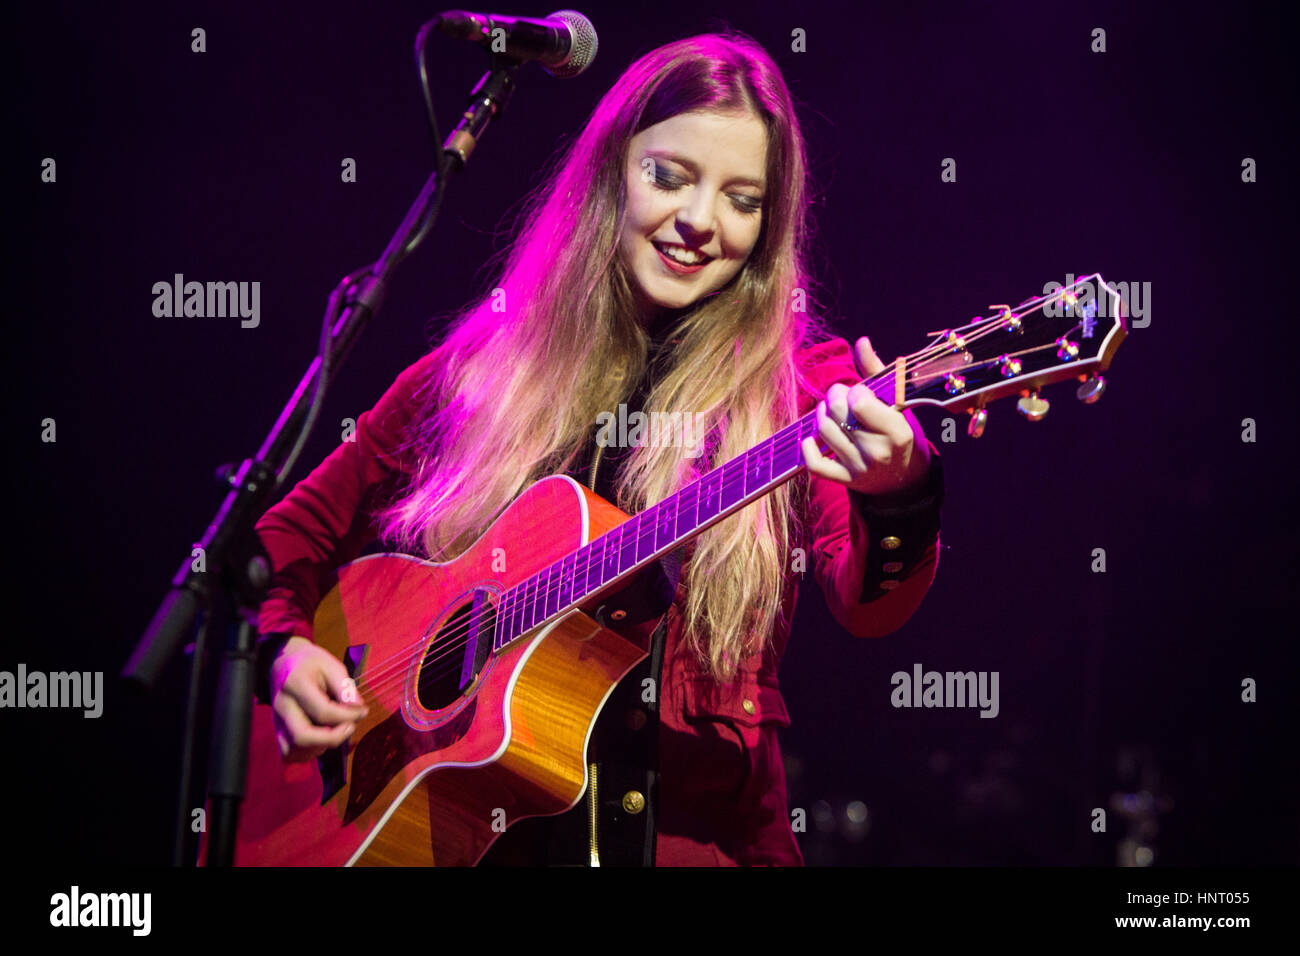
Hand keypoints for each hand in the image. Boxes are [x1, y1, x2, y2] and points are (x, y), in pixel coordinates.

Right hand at [270, 636, 368, 762]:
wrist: (284, 663)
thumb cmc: (311, 663)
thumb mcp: (332, 665)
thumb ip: (345, 687)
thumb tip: (359, 708)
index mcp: (295, 684)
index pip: (323, 711)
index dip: (348, 716)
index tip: (363, 711)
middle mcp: (282, 705)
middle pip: (303, 736)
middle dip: (333, 738)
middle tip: (350, 727)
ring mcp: (276, 721)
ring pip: (294, 749)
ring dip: (321, 747)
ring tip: (335, 730)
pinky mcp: (277, 731)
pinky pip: (289, 753)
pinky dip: (308, 752)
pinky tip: (322, 738)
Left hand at [801, 336, 931, 497]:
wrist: (904, 480)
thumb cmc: (899, 434)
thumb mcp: (898, 405)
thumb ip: (877, 373)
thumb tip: (861, 342)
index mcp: (897, 432)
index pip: (859, 402)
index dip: (855, 391)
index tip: (860, 392)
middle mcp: (877, 453)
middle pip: (837, 413)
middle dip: (835, 396)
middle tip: (841, 395)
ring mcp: (859, 469)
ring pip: (823, 431)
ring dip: (822, 415)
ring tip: (831, 411)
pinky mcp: (844, 480)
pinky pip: (814, 464)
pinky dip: (808, 447)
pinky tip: (812, 437)